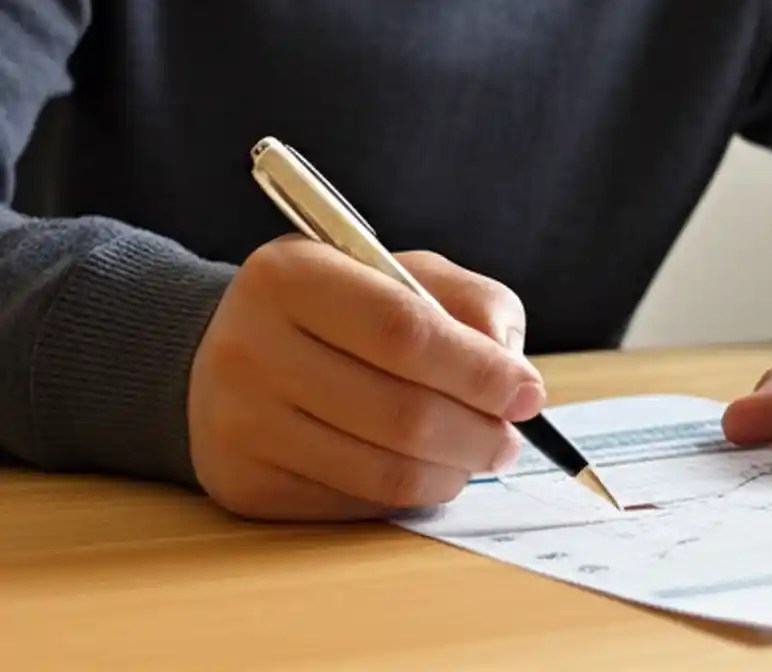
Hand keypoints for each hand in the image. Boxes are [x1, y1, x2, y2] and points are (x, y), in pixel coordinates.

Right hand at [189, 235, 542, 520]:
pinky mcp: (244, 483)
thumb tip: (515, 377)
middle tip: (509, 438)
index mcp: (290, 275)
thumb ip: (473, 305)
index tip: (526, 393)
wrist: (236, 353)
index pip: (403, 331)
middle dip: (478, 433)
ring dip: (453, 471)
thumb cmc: (342, 310)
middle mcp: (250, 348)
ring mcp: (239, 423)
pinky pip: (356, 505)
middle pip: (400, 413)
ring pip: (384, 472)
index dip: (477, 370)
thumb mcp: (405, 275)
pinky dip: (409, 494)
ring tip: (475, 454)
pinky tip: (422, 468)